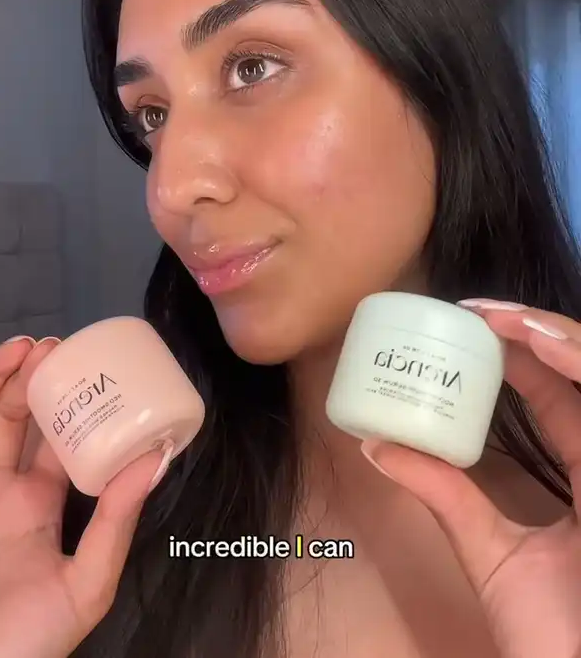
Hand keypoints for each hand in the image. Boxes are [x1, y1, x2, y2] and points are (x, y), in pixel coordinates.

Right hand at [0, 337, 168, 657]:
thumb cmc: (23, 642)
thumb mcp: (84, 585)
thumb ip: (116, 523)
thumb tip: (157, 459)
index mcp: (43, 505)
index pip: (59, 441)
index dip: (72, 404)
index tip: (88, 368)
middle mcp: (4, 490)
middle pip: (18, 420)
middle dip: (35, 381)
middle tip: (56, 347)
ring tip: (24, 348)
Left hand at [360, 300, 580, 657]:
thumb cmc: (550, 633)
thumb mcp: (489, 549)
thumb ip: (443, 494)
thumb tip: (375, 444)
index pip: (561, 398)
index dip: (527, 356)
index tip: (473, 323)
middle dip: (542, 333)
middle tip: (481, 312)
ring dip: (562, 339)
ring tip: (506, 321)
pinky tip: (544, 344)